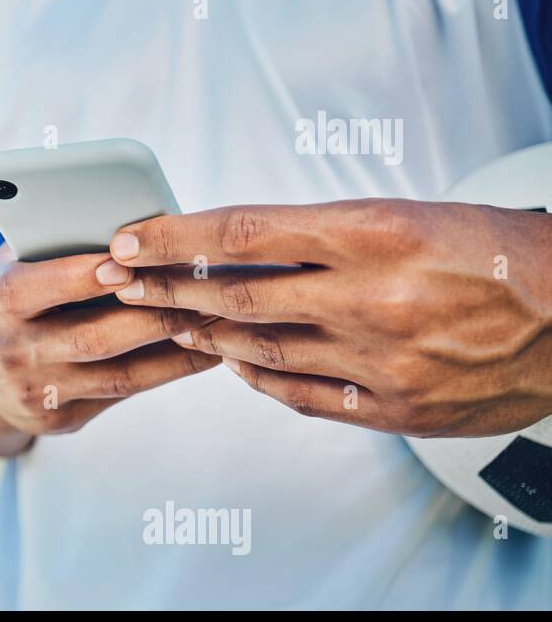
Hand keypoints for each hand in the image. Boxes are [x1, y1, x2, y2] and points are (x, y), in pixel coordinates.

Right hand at [0, 244, 219, 440]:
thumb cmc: (10, 292)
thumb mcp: (14, 261)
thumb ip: (56, 243)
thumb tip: (130, 223)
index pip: (39, 290)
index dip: (81, 276)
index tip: (127, 260)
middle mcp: (15, 353)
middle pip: (93, 338)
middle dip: (153, 313)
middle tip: (204, 290)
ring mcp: (39, 393)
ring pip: (118, 374)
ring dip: (175, 348)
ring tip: (219, 321)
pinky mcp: (61, 419)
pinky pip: (123, 394)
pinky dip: (166, 371)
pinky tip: (203, 351)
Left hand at [111, 199, 551, 436]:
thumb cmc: (499, 254)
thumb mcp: (411, 214)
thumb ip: (326, 233)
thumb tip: (242, 243)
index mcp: (375, 231)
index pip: (242, 230)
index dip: (174, 237)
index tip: (131, 238)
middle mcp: (370, 295)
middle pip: (235, 292)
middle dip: (167, 286)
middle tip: (121, 281)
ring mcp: (380, 357)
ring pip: (258, 347)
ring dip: (204, 333)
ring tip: (170, 318)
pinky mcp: (393, 407)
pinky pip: (301, 394)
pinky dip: (258, 376)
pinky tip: (233, 362)